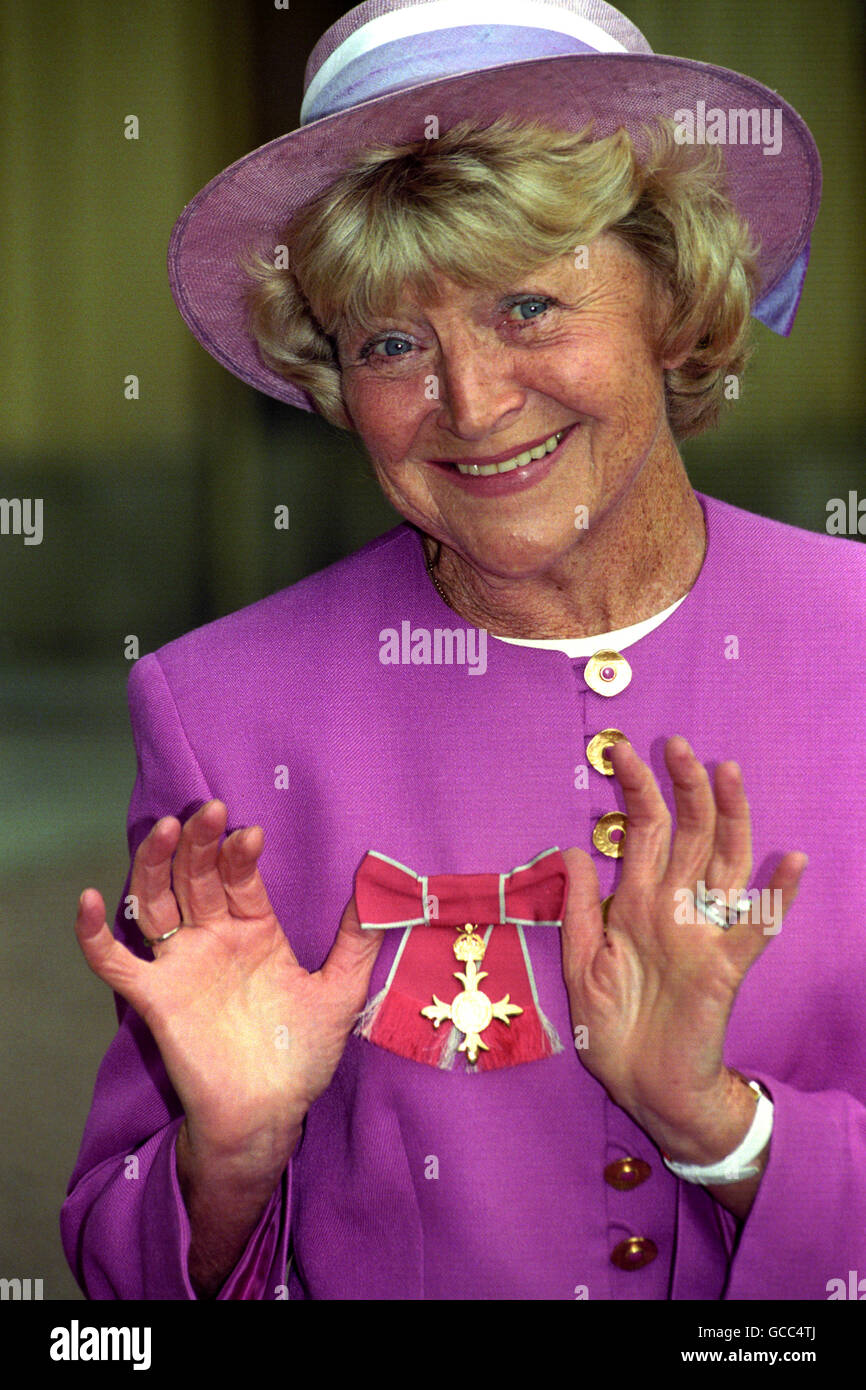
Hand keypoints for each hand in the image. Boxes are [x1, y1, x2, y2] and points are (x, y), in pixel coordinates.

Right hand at [75, 801, 383, 1169]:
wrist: (270, 1114)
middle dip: (200, 842)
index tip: (251, 833)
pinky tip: (88, 900)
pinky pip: (114, 962)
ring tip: (166, 830)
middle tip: (209, 811)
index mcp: (254, 930)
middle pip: (195, 876)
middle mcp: (213, 938)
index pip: (239, 876)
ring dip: (154, 864)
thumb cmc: (303, 1054)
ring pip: (155, 901)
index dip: (239, 852)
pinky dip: (95, 934)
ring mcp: (180, 964)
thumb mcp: (341, 990)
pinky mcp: (154, 997)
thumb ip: (358, 940)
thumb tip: (384, 884)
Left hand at [560, 736, 806, 1160]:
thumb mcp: (580, 965)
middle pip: (688, 834)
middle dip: (683, 788)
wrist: (645, 1089)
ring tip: (729, 774)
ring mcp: (703, 934)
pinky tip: (791, 862)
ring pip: (725, 863)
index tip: (619, 750)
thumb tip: (575, 849)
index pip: (643, 833)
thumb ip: (580, 908)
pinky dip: (777, 896)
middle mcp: (674, 908)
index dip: (634, 792)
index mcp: (636, 904)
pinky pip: (755, 927)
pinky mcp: (725, 968)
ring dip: (729, 819)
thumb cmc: (613, 1029)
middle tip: (677, 744)